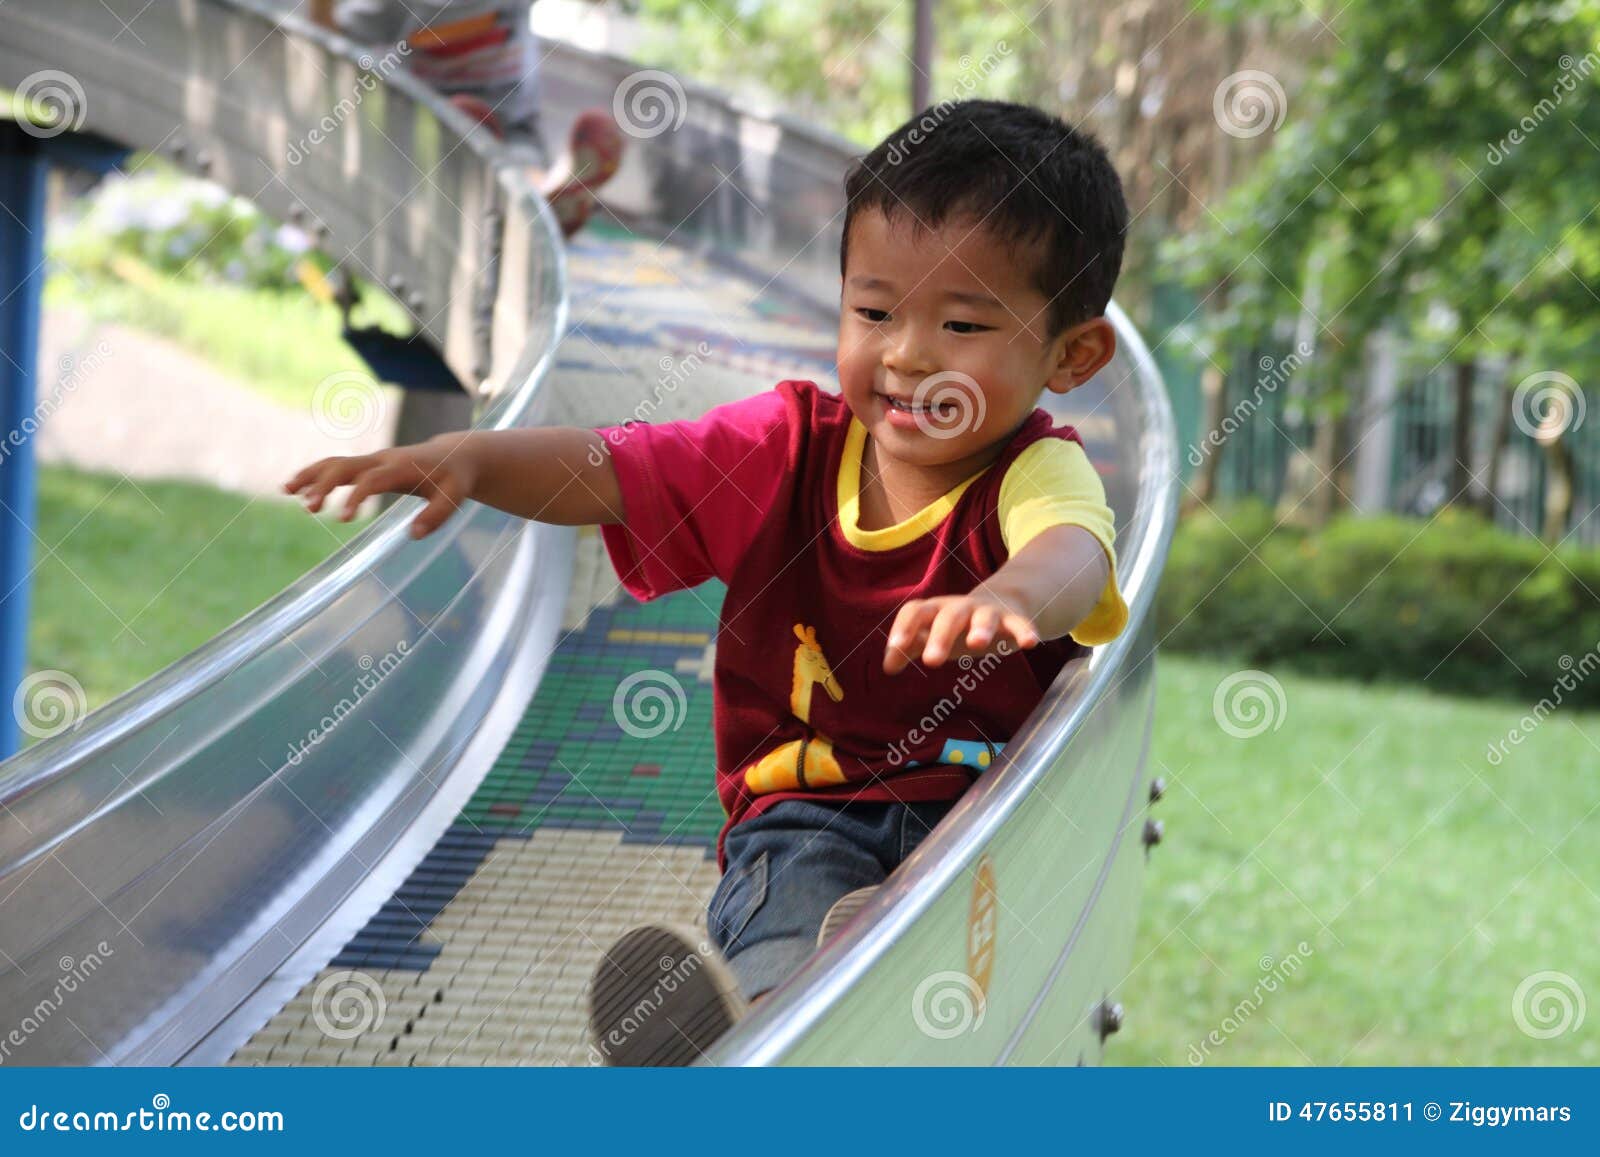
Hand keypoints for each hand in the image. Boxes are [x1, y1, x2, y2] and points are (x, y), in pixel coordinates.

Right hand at [282, 433, 478, 538]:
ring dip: (310, 475)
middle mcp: (382, 460)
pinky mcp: (367, 464)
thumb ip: (437, 516)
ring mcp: (372, 460)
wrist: (455, 455)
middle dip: (324, 485)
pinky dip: (315, 474)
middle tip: (308, 509)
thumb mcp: (455, 498)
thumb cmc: (454, 480)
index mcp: (402, 468)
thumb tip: (413, 535)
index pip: (372, 480)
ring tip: (286, 491)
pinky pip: (336, 466)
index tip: (342, 518)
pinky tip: (295, 489)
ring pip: (335, 463)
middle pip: (346, 467)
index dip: (356, 497)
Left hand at [882, 588, 1040, 675]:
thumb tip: (887, 668)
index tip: (895, 650)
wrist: (1000, 602)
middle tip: (932, 661)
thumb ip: (910, 646)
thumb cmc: (957, 626)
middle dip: (940, 636)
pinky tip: (1030, 644)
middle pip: (949, 616)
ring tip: (977, 644)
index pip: (915, 611)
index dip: (904, 628)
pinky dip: (1025, 631)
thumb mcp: (933, 634)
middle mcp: (960, 608)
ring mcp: (988, 612)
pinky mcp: (1013, 619)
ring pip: (984, 616)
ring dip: (981, 627)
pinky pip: (1020, 624)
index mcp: (936, 610)